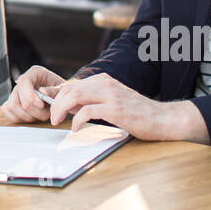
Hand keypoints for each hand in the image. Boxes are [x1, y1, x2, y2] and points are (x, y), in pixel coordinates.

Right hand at [0, 65, 66, 123]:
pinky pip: (7, 111)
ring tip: (40, 115)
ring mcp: (16, 92)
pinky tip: (32, 116)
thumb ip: (54, 91)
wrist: (61, 97)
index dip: (30, 96)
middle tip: (47, 113)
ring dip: (28, 116)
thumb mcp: (64, 90)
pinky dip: (19, 118)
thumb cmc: (62, 92)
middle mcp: (23, 82)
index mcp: (35, 73)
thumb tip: (43, 92)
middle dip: (34, 111)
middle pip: (18, 99)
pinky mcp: (12, 103)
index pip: (24, 82)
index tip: (41, 106)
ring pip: (11, 107)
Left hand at [49, 73, 207, 141]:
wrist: (162, 119)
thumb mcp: (112, 102)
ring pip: (75, 96)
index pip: (72, 84)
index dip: (57, 95)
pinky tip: (75, 129)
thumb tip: (68, 106)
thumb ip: (92, 101)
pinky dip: (76, 120)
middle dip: (55, 103)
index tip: (48, 106)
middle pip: (70, 89)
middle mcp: (105, 83)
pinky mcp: (115, 109)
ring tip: (57, 121)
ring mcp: (110, 95)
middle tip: (51, 117)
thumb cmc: (137, 114)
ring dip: (61, 110)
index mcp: (103, 80)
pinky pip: (87, 111)